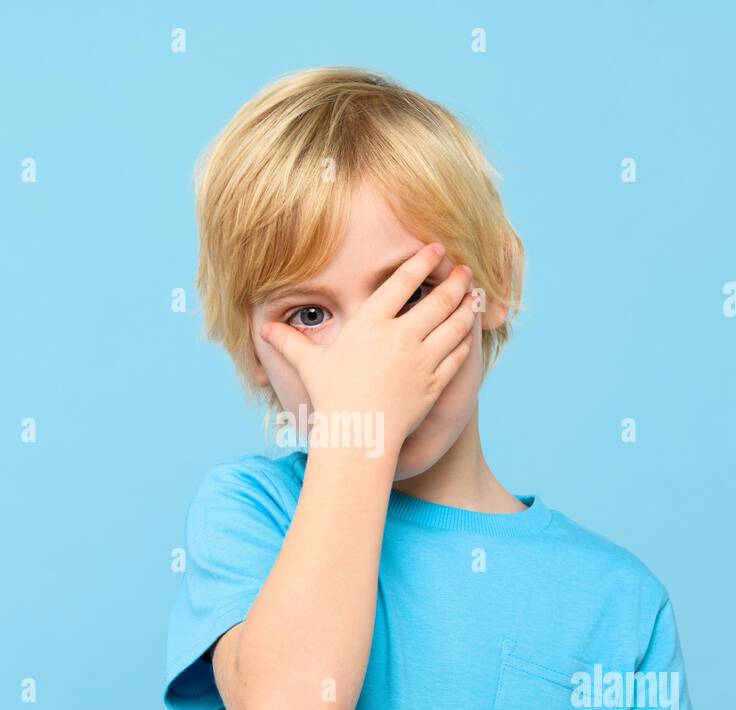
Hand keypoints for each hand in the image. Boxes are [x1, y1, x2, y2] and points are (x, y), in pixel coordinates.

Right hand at [257, 243, 477, 453]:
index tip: (436, 249)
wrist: (358, 435)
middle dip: (454, 281)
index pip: (403, 282)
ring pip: (454, 325)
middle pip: (437, 299)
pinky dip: (466, 339)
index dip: (422, 262)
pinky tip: (469, 330)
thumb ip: (290, 342)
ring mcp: (422, 359)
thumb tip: (263, 329)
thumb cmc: (332, 398)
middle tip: (464, 269)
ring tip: (473, 293)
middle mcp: (401, 336)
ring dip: (466, 306)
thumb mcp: (310, 365)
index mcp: (371, 324)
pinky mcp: (435, 383)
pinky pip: (457, 354)